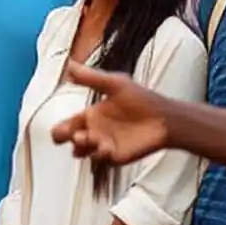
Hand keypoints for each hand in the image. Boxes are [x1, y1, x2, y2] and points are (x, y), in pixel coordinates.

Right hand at [50, 62, 169, 164]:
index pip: (67, 126)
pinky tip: (106, 147)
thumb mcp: (115, 84)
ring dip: (81, 147)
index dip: (60, 129)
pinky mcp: (114, 157)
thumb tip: (68, 65)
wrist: (164, 118)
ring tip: (89, 139)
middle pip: (69, 140)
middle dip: (64, 139)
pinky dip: (99, 155)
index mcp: (91, 115)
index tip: (66, 128)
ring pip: (80, 151)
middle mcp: (94, 131)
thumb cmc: (141, 99)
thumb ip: (91, 77)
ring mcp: (103, 145)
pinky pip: (98, 159)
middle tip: (75, 134)